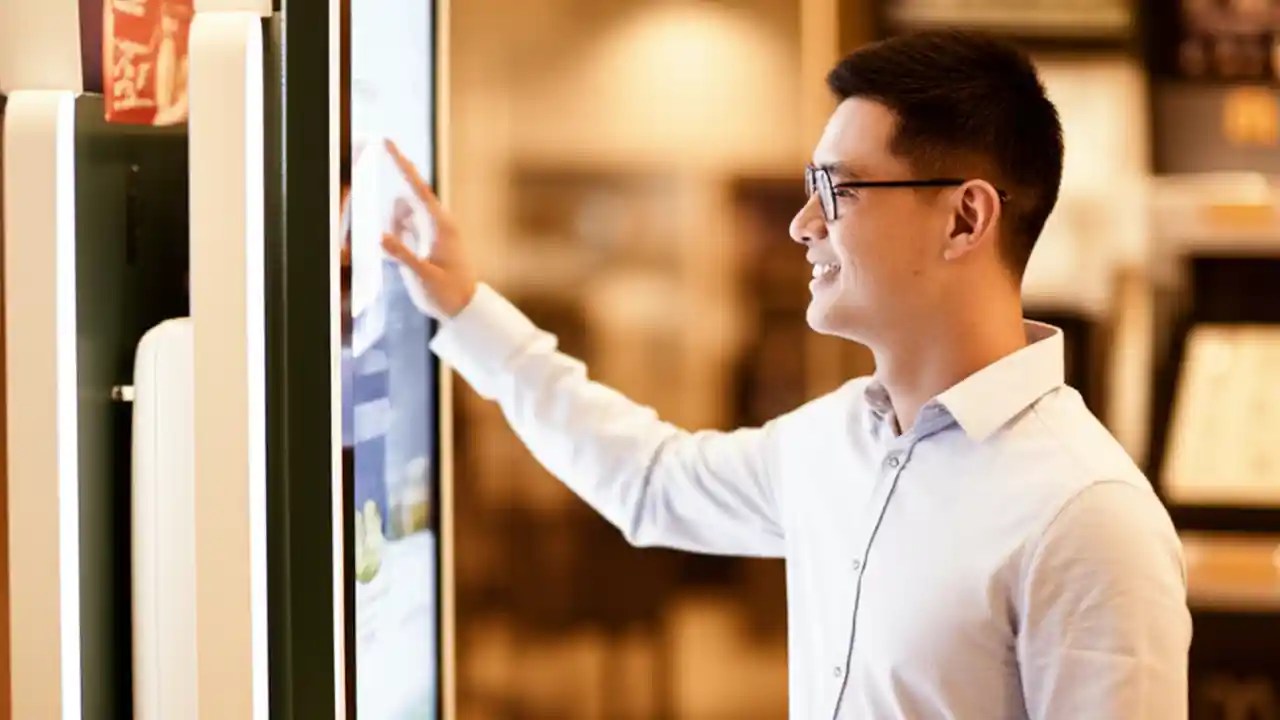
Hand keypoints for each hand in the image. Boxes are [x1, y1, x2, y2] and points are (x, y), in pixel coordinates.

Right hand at [380, 138, 478, 318]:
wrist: (464, 308)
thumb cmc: (449, 293)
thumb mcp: (423, 276)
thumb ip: (402, 255)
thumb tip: (379, 235)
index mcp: (441, 225)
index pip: (416, 187)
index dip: (401, 164)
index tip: (387, 142)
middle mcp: (437, 223)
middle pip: (407, 198)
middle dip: (395, 208)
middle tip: (400, 225)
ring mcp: (430, 231)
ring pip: (402, 215)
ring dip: (395, 228)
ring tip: (414, 262)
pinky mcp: (424, 241)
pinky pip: (403, 230)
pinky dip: (397, 238)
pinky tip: (408, 262)